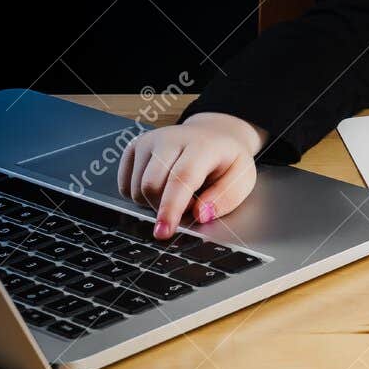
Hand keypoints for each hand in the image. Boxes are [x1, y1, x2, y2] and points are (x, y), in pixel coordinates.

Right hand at [116, 112, 267, 238]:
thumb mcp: (242, 179)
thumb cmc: (226, 161)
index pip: (181, 178)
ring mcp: (148, 141)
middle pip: (152, 186)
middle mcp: (170, 138)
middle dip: (165, 209)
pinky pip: (125, 187)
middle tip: (189, 205)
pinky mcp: (133, 148)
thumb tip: (200, 214)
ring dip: (155, 203)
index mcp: (202, 145)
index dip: (171, 208)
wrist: (213, 136)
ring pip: (137, 189)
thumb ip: (225, 198)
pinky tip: (162, 186)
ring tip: (178, 192)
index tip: (164, 232)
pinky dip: (142, 196)